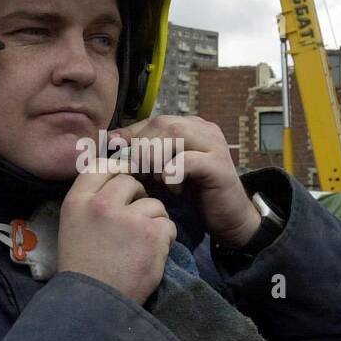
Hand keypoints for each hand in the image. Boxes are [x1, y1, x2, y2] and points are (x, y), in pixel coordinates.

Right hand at [58, 162, 175, 305]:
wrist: (94, 302)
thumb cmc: (84, 265)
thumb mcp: (74, 224)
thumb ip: (92, 198)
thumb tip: (119, 174)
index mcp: (77, 201)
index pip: (102, 165)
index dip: (118, 172)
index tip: (125, 185)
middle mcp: (102, 205)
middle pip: (130, 181)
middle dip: (136, 198)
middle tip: (132, 222)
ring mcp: (128, 220)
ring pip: (154, 204)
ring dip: (152, 221)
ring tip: (140, 244)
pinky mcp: (151, 236)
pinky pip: (167, 225)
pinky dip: (164, 239)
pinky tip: (150, 254)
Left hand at [108, 115, 260, 248]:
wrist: (230, 220)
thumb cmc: (194, 197)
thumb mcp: (163, 172)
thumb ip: (143, 155)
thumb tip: (110, 140)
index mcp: (191, 126)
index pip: (153, 121)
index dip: (132, 136)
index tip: (118, 155)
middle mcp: (204, 129)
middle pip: (162, 123)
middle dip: (142, 147)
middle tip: (137, 171)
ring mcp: (214, 144)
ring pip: (174, 134)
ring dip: (155, 157)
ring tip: (154, 178)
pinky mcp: (219, 165)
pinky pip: (187, 160)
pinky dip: (172, 172)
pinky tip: (171, 186)